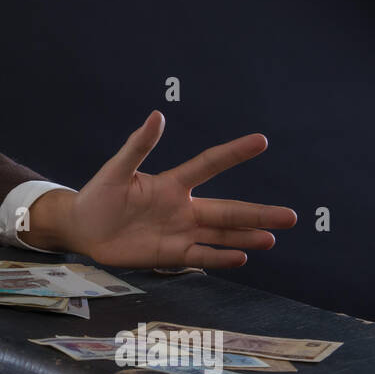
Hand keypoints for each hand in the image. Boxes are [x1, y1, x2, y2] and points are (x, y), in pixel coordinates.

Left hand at [58, 110, 296, 268]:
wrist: (83, 228)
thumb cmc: (98, 195)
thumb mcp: (116, 170)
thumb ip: (138, 146)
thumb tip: (157, 115)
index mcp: (172, 183)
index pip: (209, 165)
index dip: (233, 154)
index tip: (261, 141)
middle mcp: (183, 208)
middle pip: (226, 211)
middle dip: (258, 213)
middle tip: (291, 216)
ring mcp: (179, 232)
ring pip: (220, 235)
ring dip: (246, 237)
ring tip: (273, 238)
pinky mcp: (170, 254)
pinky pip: (200, 256)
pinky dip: (219, 258)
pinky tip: (241, 258)